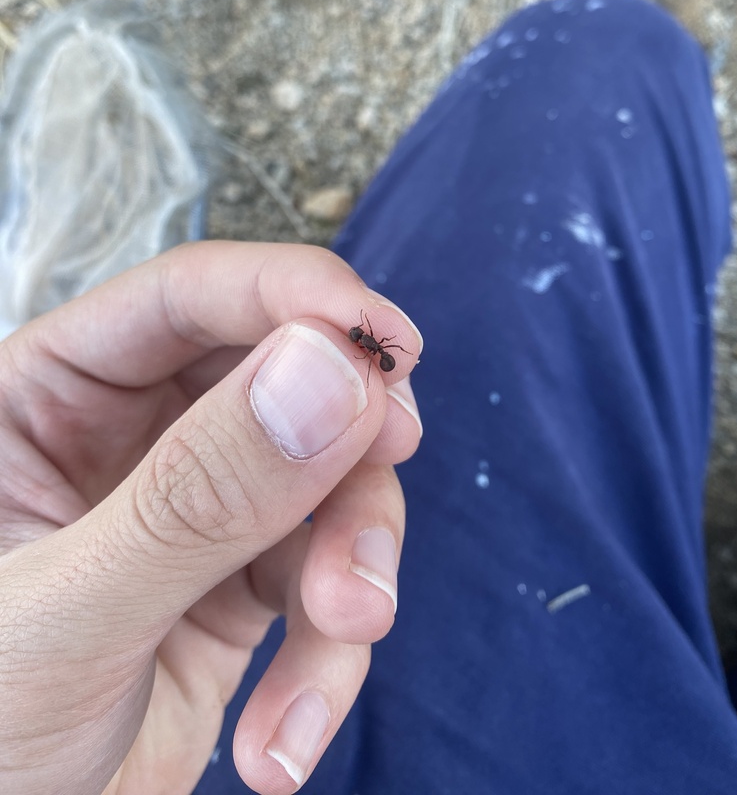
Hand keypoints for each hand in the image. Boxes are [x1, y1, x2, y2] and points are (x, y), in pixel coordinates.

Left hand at [0, 241, 421, 794]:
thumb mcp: (63, 613)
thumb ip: (193, 496)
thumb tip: (331, 373)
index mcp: (42, 399)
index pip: (184, 299)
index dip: (292, 294)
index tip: (385, 341)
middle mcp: (123, 442)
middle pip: (278, 381)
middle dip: (343, 440)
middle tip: (394, 455)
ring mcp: (187, 517)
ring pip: (320, 484)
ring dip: (352, 556)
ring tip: (349, 628)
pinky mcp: (233, 596)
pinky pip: (318, 586)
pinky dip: (327, 660)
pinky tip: (285, 741)